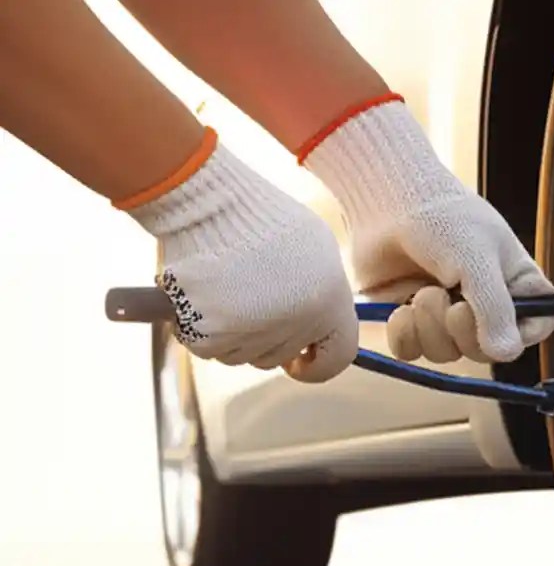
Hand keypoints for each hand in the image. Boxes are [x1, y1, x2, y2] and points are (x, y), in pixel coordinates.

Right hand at [131, 145, 357, 381]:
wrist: (209, 202)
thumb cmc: (263, 219)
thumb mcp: (315, 251)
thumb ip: (323, 295)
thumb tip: (318, 332)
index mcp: (330, 302)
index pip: (339, 356)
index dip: (320, 364)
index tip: (301, 359)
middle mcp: (297, 323)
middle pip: (280, 356)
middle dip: (265, 337)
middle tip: (249, 298)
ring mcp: (253, 333)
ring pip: (243, 356)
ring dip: (234, 333)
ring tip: (226, 288)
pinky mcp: (212, 336)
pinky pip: (210, 349)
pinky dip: (201, 328)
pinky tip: (203, 295)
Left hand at [303, 99, 553, 363]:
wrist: (387, 203)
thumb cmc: (443, 220)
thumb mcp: (476, 260)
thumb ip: (494, 308)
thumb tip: (506, 354)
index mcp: (515, 284)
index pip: (537, 327)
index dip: (521, 336)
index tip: (499, 323)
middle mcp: (484, 304)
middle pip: (486, 351)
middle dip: (462, 331)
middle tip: (448, 299)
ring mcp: (445, 315)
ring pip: (446, 353)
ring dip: (431, 328)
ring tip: (422, 291)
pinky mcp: (410, 320)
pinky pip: (413, 351)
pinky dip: (405, 335)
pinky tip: (400, 309)